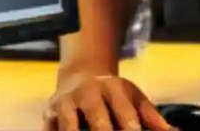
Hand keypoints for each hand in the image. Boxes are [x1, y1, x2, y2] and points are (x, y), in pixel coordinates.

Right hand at [43, 73, 170, 130]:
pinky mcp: (47, 115)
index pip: (124, 112)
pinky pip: (49, 130)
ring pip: (69, 126)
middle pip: (98, 120)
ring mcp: (65, 104)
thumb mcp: (134, 97)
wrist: (80, 74)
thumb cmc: (112, 93)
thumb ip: (152, 117)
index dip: (130, 127)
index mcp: (113, 88)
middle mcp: (88, 94)